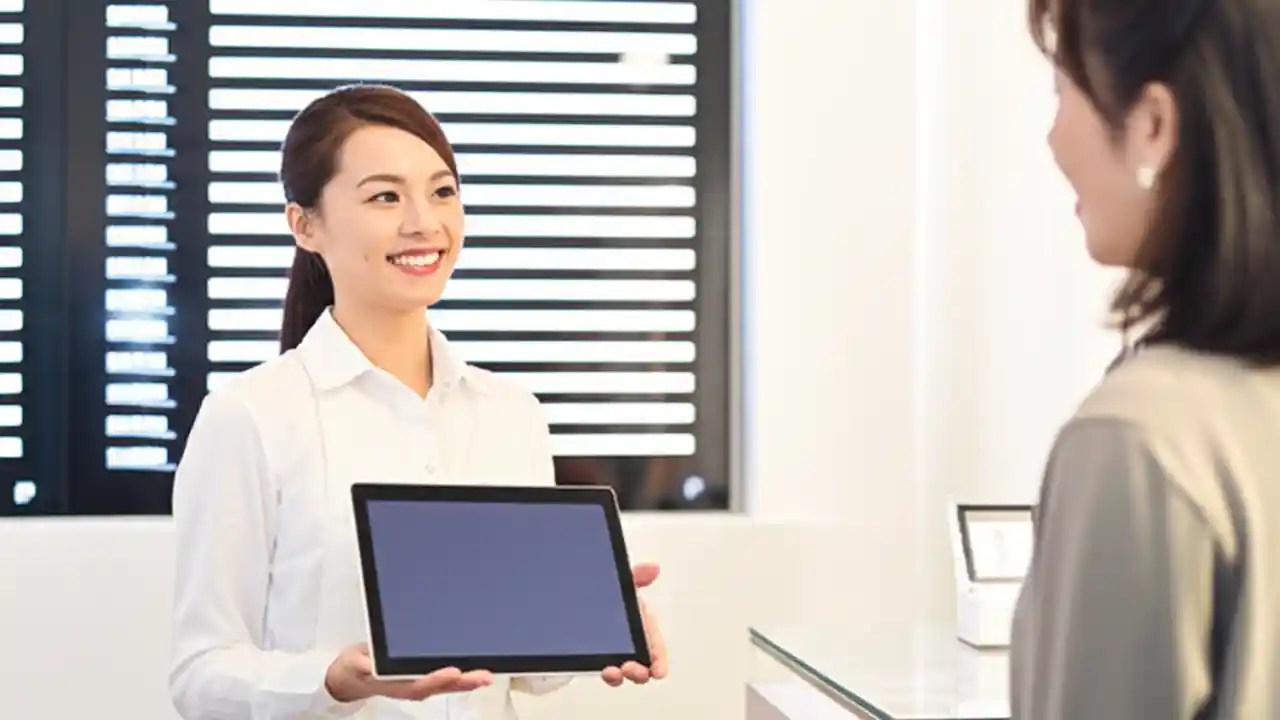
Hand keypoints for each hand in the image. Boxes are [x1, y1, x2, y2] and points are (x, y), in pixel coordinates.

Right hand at [325, 643, 492, 702]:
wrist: (349, 678)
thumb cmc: (352, 669)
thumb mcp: (351, 662)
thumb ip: (360, 663)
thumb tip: (367, 663)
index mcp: (392, 683)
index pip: (417, 684)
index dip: (437, 679)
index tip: (454, 671)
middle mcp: (407, 687)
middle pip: (438, 687)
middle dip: (462, 682)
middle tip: (483, 676)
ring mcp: (415, 685)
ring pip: (445, 686)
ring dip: (466, 682)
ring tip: (486, 675)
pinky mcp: (420, 680)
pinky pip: (443, 682)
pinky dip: (461, 679)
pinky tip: (474, 673)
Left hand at [602, 562, 668, 686]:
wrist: (578, 602)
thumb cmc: (610, 594)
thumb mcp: (623, 584)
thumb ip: (637, 576)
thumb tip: (653, 568)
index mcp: (643, 625)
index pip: (656, 647)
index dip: (659, 660)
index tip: (658, 671)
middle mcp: (633, 642)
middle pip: (643, 665)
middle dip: (639, 671)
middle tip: (630, 669)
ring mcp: (617, 653)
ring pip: (624, 672)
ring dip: (620, 676)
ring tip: (611, 672)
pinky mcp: (600, 660)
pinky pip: (607, 671)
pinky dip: (607, 673)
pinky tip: (600, 669)